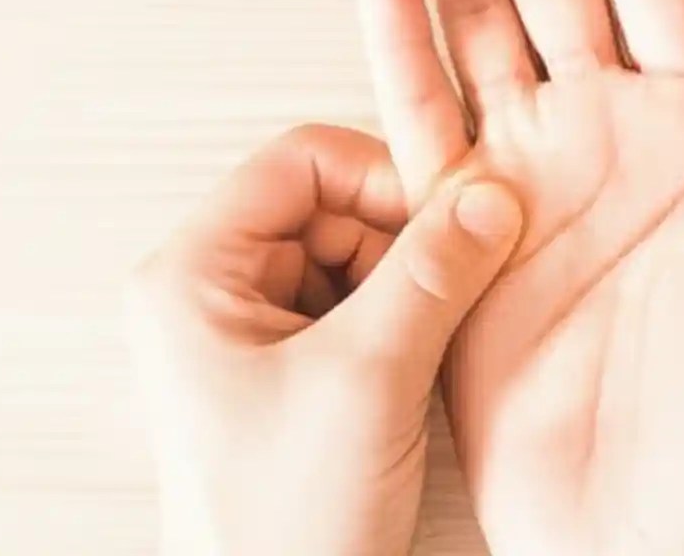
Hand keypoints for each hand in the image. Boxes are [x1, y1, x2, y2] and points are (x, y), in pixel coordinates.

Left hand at [125, 125, 522, 555]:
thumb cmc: (282, 526)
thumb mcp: (366, 382)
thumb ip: (432, 276)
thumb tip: (489, 197)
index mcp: (194, 276)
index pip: (299, 163)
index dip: (383, 177)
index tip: (453, 216)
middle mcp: (215, 294)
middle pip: (331, 208)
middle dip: (404, 241)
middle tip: (460, 283)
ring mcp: (254, 336)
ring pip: (355, 259)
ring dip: (411, 285)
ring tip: (434, 342)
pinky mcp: (295, 374)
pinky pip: (361, 311)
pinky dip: (406, 324)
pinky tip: (423, 366)